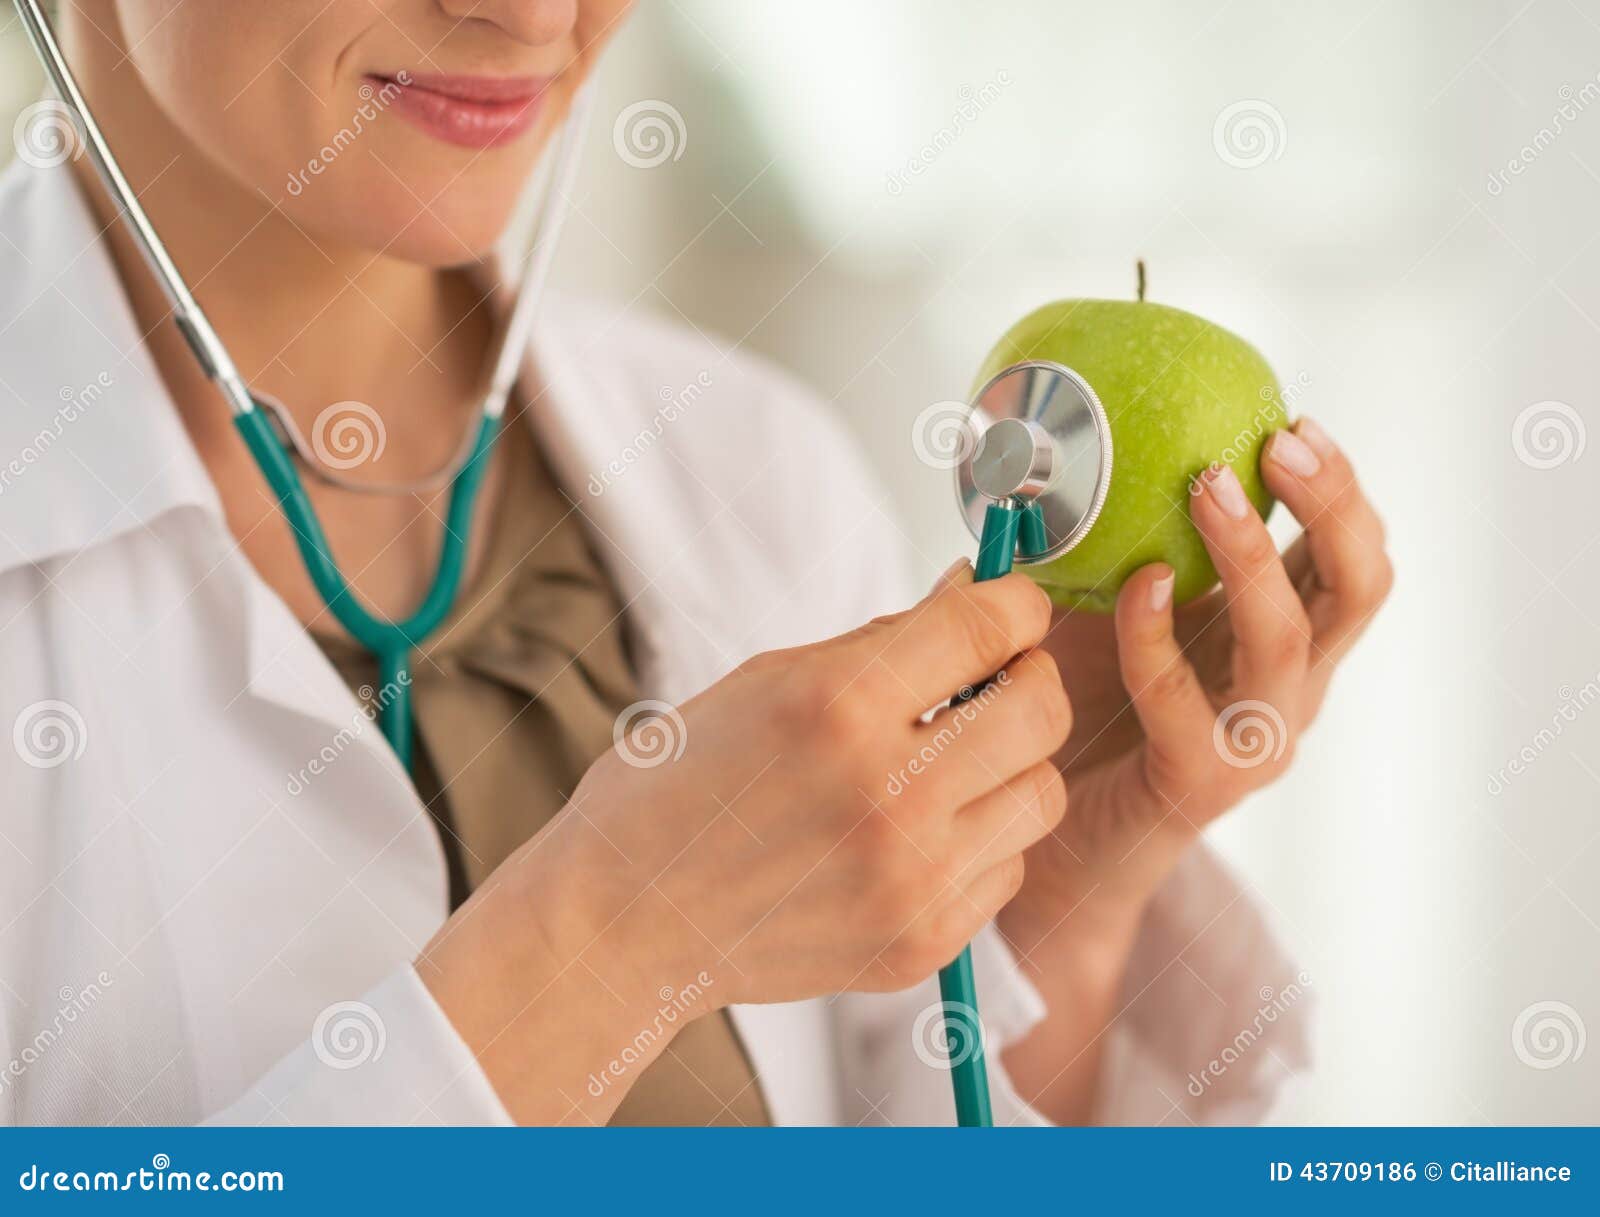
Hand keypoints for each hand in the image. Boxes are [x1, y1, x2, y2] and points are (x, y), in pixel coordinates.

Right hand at [420, 569, 1072, 1121]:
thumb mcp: (764, 681)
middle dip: (1029, 677)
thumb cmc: (677, 790)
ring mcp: (911, 879)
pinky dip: (981, 839)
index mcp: (839, 706)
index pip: (989, 627)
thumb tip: (970, 594)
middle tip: (995, 678)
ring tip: (953, 763)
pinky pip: (1008, 869)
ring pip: (1043, 793)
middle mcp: (889, 795)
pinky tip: (920, 833)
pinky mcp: (922, 942)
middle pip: (1043, 709)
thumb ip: (881, 640)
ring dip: (1012, 765)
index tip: (1013, 609)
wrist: (622, 923)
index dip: (1017, 604)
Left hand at [1017, 416, 1392, 923]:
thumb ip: (1102, 543)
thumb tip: (1048, 455)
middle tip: (1281, 443)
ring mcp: (1252, 739)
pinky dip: (1160, 638)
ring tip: (1208, 490)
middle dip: (1332, 507)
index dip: (1341, 491)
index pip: (1346, 557)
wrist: (1051, 843)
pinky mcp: (1199, 783)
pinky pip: (1189, 704)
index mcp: (1279, 635)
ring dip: (1253, 558)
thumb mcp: (1100, 608)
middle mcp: (1285, 686)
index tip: (1294, 423)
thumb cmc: (1078, 709)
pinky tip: (1137, 588)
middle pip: (1357, 589)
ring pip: (1288, 643)